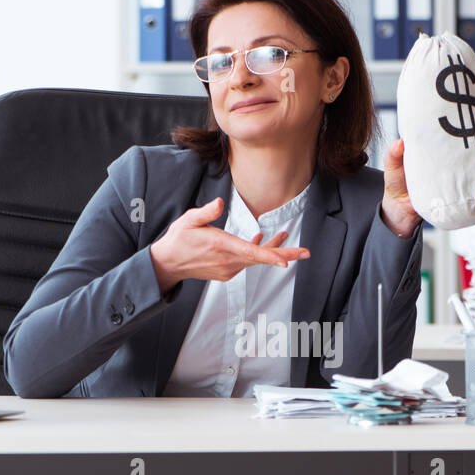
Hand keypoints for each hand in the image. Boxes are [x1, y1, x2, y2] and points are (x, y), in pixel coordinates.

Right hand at [149, 197, 308, 292]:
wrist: (168, 264)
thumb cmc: (178, 239)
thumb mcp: (188, 220)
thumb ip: (206, 212)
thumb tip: (219, 203)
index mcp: (221, 246)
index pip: (250, 254)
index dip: (270, 257)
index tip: (285, 262)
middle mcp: (228, 261)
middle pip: (261, 259)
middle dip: (285, 254)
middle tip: (306, 252)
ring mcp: (228, 269)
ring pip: (255, 260)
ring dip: (271, 249)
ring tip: (286, 235)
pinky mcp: (227, 271)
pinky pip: (247, 262)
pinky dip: (256, 252)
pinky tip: (260, 239)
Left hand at [378, 124, 474, 237]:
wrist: (400, 210)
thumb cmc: (396, 185)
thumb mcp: (392, 166)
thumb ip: (394, 155)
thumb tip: (400, 142)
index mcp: (432, 148)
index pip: (449, 130)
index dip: (461, 119)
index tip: (472, 108)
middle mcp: (445, 158)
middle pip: (466, 140)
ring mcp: (452, 172)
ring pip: (474, 157)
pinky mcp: (456, 188)